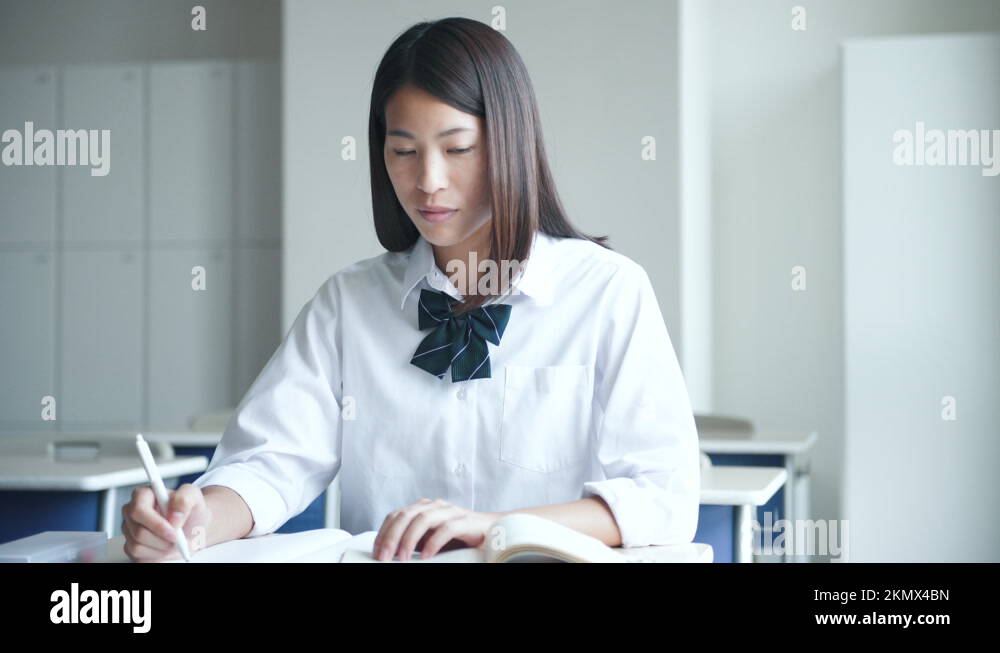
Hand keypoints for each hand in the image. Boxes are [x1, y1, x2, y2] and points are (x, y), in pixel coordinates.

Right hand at [121, 483, 211, 561]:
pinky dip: (156, 555)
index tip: (173, 531)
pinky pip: (138, 556)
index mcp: (143, 495)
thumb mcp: (194, 497)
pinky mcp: (130, 547)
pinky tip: (165, 547)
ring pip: (137, 545)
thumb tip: (173, 515)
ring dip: (161, 547)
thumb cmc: (191, 511)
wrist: (194, 530)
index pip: (138, 510)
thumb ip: (184, 500)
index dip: (156, 524)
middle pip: (138, 531)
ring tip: (173, 540)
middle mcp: (132, 511)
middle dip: (161, 538)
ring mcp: (129, 530)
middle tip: (177, 538)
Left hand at [372, 498, 499, 560]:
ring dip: (409, 540)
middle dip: (391, 537)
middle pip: (406, 515)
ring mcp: (451, 511)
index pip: (396, 515)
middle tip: (383, 557)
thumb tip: (390, 553)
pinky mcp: (466, 521)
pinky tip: (427, 556)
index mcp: (423, 508)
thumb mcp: (430, 539)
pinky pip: (446, 529)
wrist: (493, 531)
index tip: (376, 551)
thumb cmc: (459, 538)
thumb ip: (413, 541)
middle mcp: (435, 506)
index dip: (383, 533)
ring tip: (402, 558)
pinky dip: (434, 543)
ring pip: (423, 519)